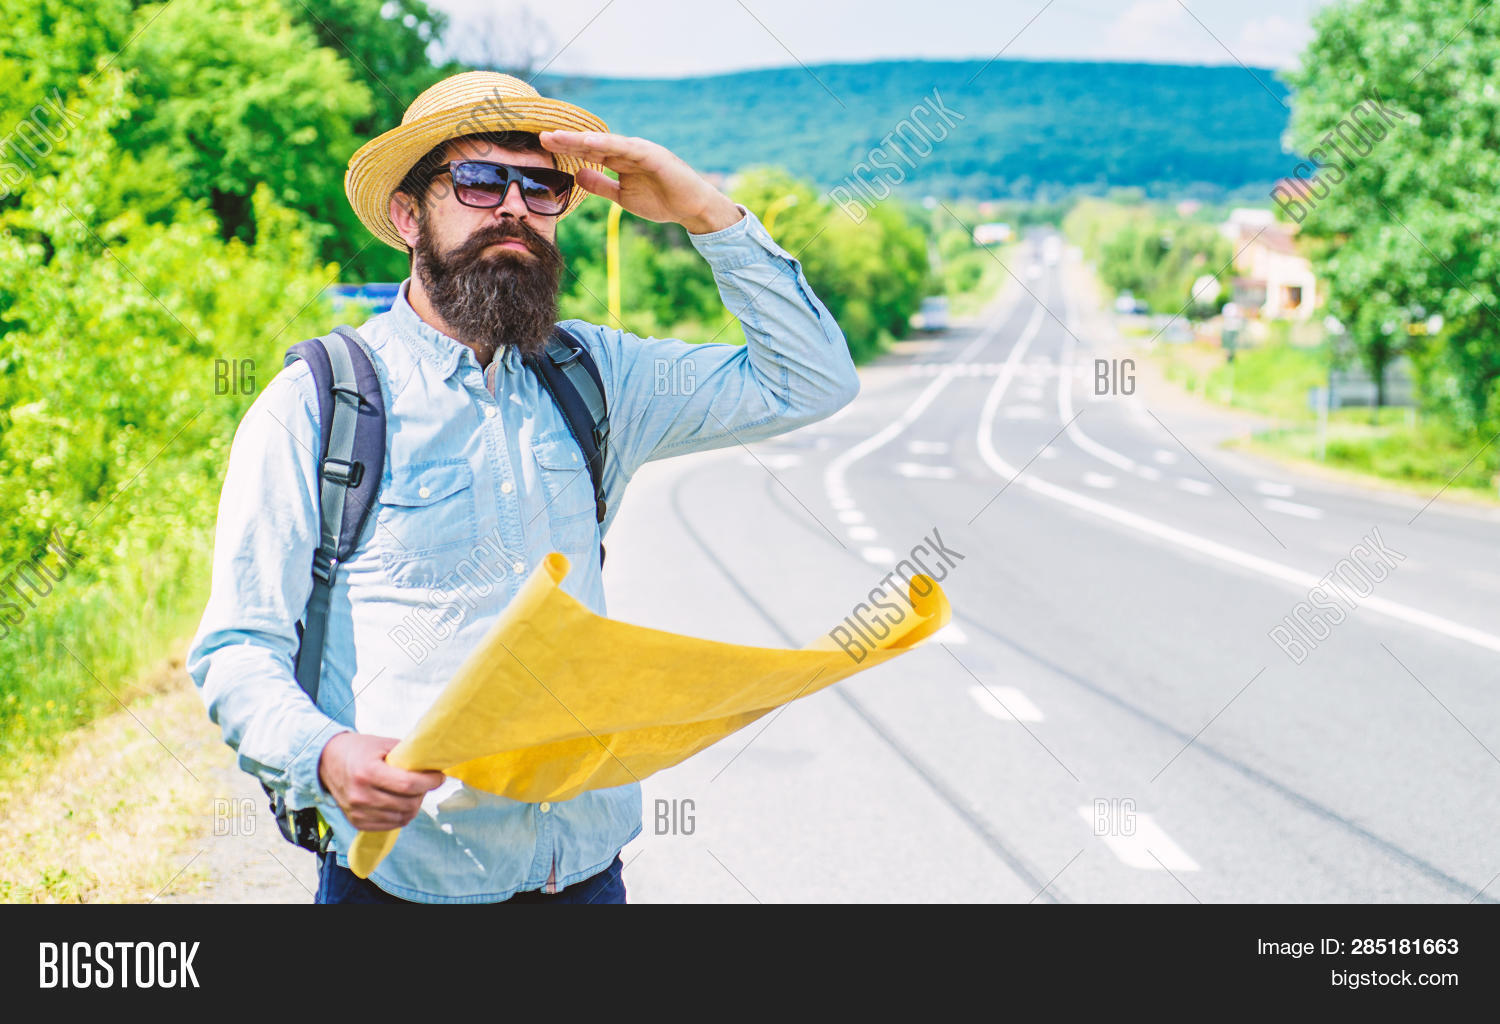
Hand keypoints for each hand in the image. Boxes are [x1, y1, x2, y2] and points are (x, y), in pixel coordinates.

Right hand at [317, 732, 445, 831]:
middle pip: (407, 804)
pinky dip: (401, 815)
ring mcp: (357, 812)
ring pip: (402, 817)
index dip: (429, 782)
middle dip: (423, 793)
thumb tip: (434, 764)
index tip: (439, 777)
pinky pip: (390, 825)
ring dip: (414, 805)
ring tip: (413, 792)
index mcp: (367, 772)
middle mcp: (361, 795)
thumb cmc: (359, 750)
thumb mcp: (383, 744)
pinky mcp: (357, 822)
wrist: (327, 762)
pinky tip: (401, 802)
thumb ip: (407, 755)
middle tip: (426, 783)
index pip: (407, 784)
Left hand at [539, 130, 742, 234]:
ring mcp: (640, 151)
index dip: (567, 148)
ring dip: (582, 139)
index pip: (589, 151)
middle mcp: (628, 151)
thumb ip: (601, 185)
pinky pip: (627, 149)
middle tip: (543, 136)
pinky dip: (609, 145)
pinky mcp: (653, 155)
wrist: (693, 208)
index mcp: (621, 160)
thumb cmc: (662, 200)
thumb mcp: (623, 197)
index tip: (544, 144)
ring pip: (606, 142)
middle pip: (593, 143)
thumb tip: (578, 173)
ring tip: (559, 137)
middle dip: (568, 140)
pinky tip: (591, 144)